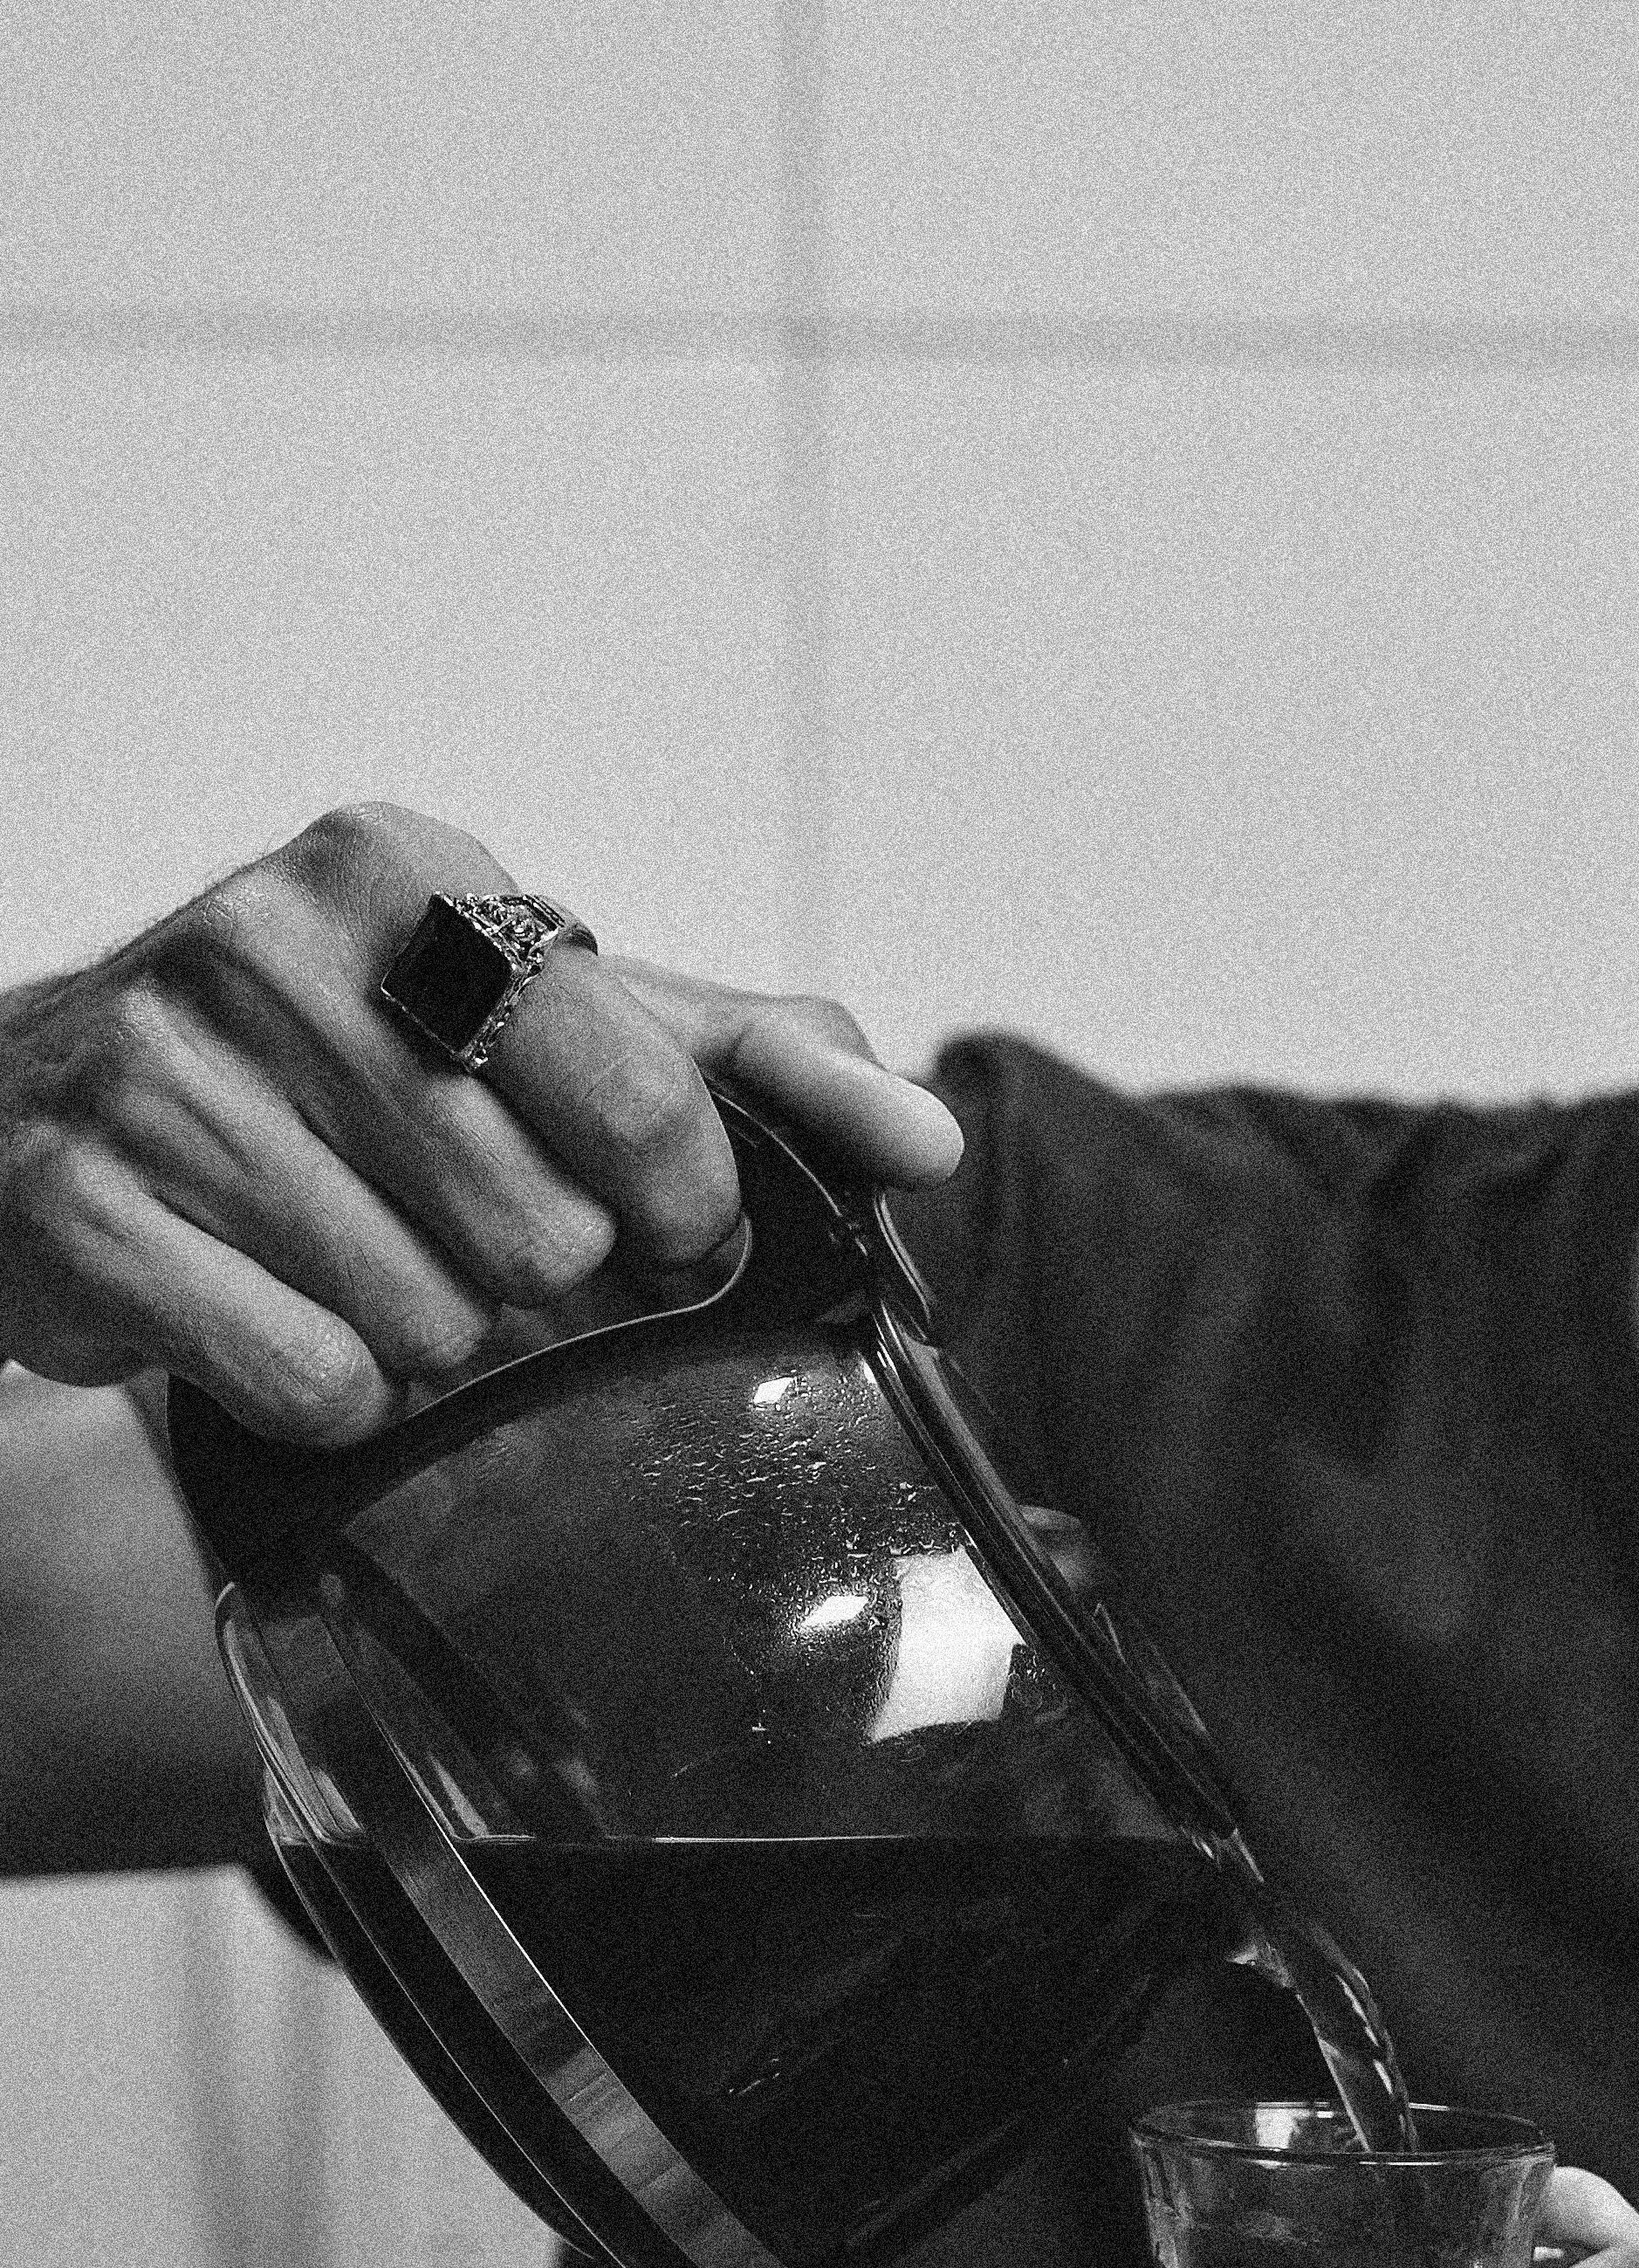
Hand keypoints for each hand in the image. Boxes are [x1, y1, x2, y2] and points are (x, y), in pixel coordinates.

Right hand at [0, 803, 961, 1438]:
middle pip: (543, 1233)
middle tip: (450, 1235)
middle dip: (528, 1278)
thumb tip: (922, 1135)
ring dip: (421, 1336)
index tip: (656, 1227)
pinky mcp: (87, 1207)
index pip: (647, 1099)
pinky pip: (311, 1380)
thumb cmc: (327, 1072)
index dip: (682, 1208)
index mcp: (407, 876)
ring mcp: (163, 1075)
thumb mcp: (536, 1024)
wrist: (40, 1112)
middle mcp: (271, 946)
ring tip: (349, 1260)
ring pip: (426, 1321)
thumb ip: (739, 1064)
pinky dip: (322, 1390)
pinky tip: (274, 1310)